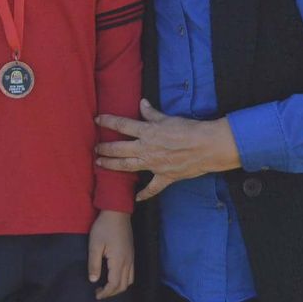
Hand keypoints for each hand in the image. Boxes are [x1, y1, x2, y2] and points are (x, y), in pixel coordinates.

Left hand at [87, 210, 133, 298]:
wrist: (117, 212)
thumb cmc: (104, 227)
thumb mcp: (94, 245)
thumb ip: (94, 264)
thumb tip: (93, 280)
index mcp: (119, 261)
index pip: (114, 284)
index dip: (105, 293)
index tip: (96, 295)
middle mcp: (128, 262)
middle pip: (124, 285)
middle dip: (112, 293)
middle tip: (99, 292)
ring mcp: (132, 258)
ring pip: (130, 280)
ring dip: (119, 287)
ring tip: (107, 286)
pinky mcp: (132, 253)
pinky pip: (132, 273)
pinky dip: (124, 280)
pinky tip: (115, 276)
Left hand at [95, 100, 241, 200]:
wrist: (207, 146)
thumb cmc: (190, 129)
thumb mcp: (169, 118)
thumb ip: (152, 113)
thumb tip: (142, 103)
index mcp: (148, 132)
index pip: (122, 125)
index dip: (108, 122)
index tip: (97, 120)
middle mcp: (147, 149)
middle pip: (119, 149)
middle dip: (104, 149)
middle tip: (95, 149)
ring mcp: (154, 165)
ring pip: (127, 166)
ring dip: (112, 166)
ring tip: (100, 165)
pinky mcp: (165, 177)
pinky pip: (152, 188)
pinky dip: (144, 194)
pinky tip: (136, 198)